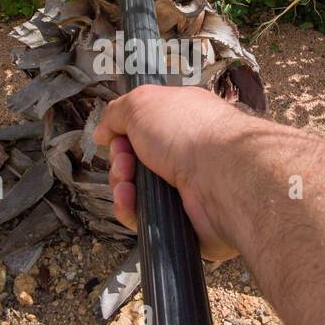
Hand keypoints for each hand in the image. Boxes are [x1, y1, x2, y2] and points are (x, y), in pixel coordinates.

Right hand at [92, 84, 244, 260]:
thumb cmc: (188, 132)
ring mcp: (184, 190)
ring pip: (137, 192)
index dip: (123, 134)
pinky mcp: (182, 221)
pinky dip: (130, 210)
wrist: (221, 177)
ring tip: (126, 183)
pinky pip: (144, 219)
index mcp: (182, 122)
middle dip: (120, 162)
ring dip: (121, 186)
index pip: (143, 129)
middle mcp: (185, 154)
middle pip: (136, 163)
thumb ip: (117, 112)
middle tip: (125, 161)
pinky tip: (129, 200)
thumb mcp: (142, 103)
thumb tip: (103, 132)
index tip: (117, 137)